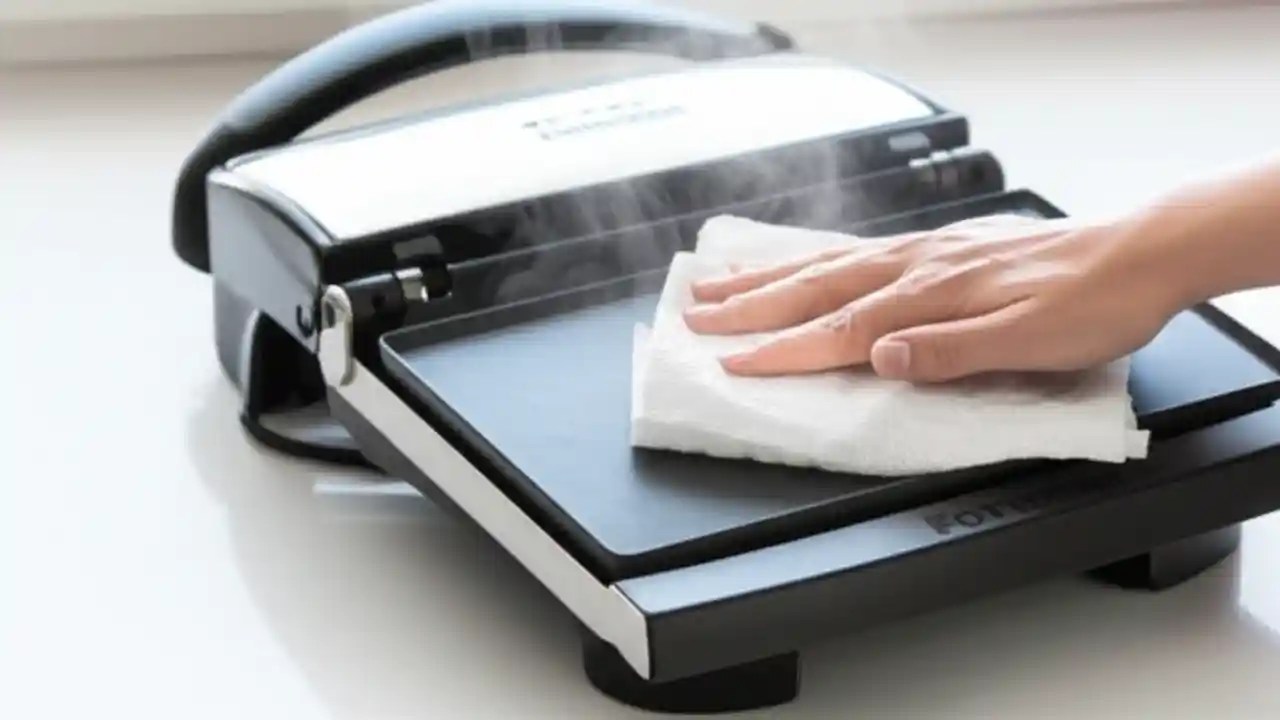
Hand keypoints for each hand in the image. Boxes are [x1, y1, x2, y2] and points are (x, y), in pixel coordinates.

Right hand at [682, 214, 1191, 382]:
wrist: (1137, 255)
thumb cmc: (1089, 306)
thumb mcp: (1027, 342)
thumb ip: (949, 352)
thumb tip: (880, 358)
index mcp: (930, 298)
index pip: (839, 330)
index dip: (781, 350)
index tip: (731, 361)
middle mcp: (917, 269)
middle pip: (816, 289)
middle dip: (751, 305)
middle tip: (694, 314)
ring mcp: (926, 253)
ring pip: (829, 263)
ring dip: (770, 275)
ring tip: (722, 280)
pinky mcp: (942, 245)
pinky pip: (858, 249)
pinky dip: (815, 255)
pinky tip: (803, 259)